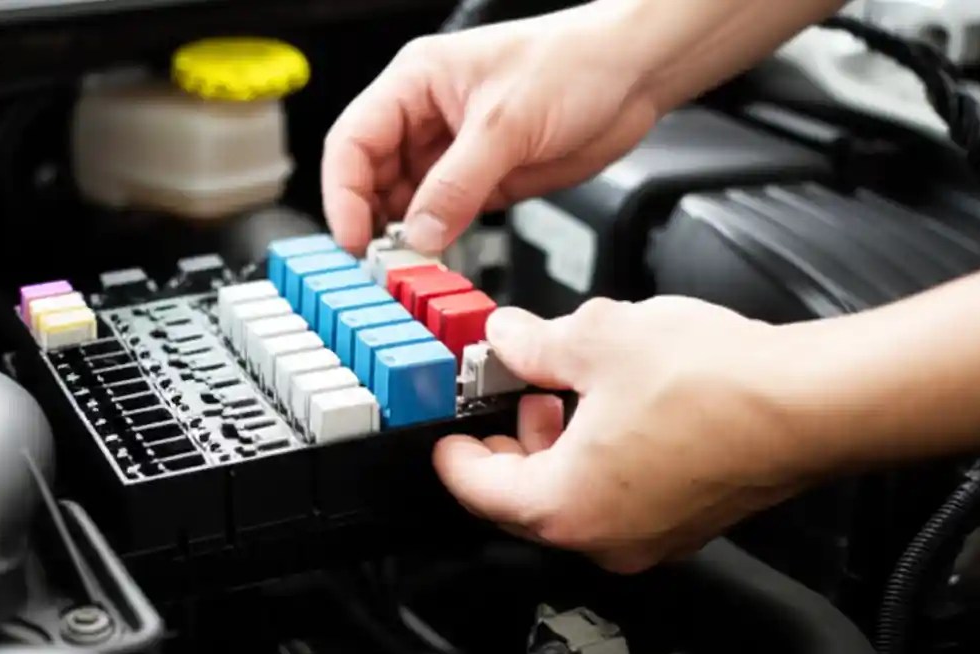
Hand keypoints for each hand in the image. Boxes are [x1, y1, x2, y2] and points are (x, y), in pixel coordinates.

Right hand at [321, 4, 660, 254]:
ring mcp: (454, 151)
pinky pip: (444, 216)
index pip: (353, 141)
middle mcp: (427, 117)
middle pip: (372, 177)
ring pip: (406, 202)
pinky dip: (437, 239)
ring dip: (406, 235)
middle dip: (373, 220)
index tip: (353, 237)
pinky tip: (439, 256)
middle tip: (382, 263)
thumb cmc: (576, 62)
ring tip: (411, 265)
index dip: (343, 193)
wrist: (635, 74)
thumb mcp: (507, 123)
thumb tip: (419, 233)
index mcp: (416, 82)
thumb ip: (457, 184)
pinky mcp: (483, 180)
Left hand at [433, 298, 820, 572]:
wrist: (812, 404)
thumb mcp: (597, 341)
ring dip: (551, 448)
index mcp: (565, 506)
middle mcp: (603, 536)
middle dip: (504, 445)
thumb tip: (507, 338)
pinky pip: (615, 497)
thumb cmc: (718, 387)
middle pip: (520, 501)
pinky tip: (608, 408)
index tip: (443, 432)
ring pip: (571, 498)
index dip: (451, 452)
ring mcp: (647, 536)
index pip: (476, 488)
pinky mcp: (683, 521)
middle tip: (498, 400)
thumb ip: (535, 343)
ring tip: (556, 392)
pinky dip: (595, 459)